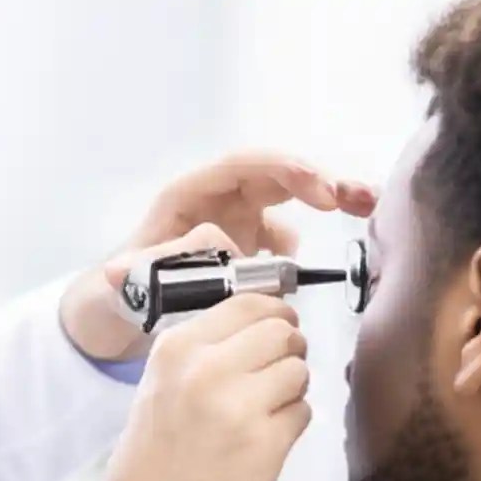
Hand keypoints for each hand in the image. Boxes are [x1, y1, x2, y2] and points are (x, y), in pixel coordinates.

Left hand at [60, 152, 376, 360]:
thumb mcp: (125, 279)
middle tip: (357, 197)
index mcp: (191, 196)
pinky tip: (322, 262)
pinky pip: (282, 243)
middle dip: (319, 179)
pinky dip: (304, 249)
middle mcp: (217, 202)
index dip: (285, 171)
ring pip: (288, 202)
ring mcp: (235, 223)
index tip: (320, 192)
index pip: (245, 167)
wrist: (116, 313)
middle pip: (276, 175)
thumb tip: (180, 253)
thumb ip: (152, 265)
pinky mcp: (246, 251)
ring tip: (364, 210)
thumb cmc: (117, 290)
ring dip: (325, 201)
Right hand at [63, 293, 310, 480]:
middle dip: (288, 350)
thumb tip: (264, 322)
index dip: (274, 315)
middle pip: (283, 330)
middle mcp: (208, 368)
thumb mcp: (160, 384)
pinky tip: (260, 442)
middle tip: (275, 374)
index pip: (250, 302)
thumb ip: (206, 349)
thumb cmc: (150, 462)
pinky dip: (291, 425)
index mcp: (178, 348)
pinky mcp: (266, 442)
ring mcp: (239, 405)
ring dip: (291, 389)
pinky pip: (304, 412)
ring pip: (299, 369)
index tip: (276, 328)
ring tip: (261, 413)